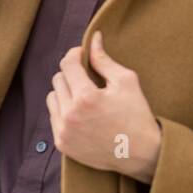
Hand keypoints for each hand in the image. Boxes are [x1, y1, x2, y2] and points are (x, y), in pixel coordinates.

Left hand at [45, 31, 162, 182]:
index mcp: (86, 97)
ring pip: (52, 98)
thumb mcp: (126, 82)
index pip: (67, 64)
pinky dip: (64, 111)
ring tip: (84, 97)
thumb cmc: (136, 114)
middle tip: (88, 78)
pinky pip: (53, 117)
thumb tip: (93, 39)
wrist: (140, 153)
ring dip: (65, 93)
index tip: (82, 53)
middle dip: (72, 74)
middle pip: (58, 79)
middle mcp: (70, 115)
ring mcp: (64, 131)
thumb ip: (104, 60)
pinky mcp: (62, 144)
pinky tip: (81, 114)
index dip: (75, 54)